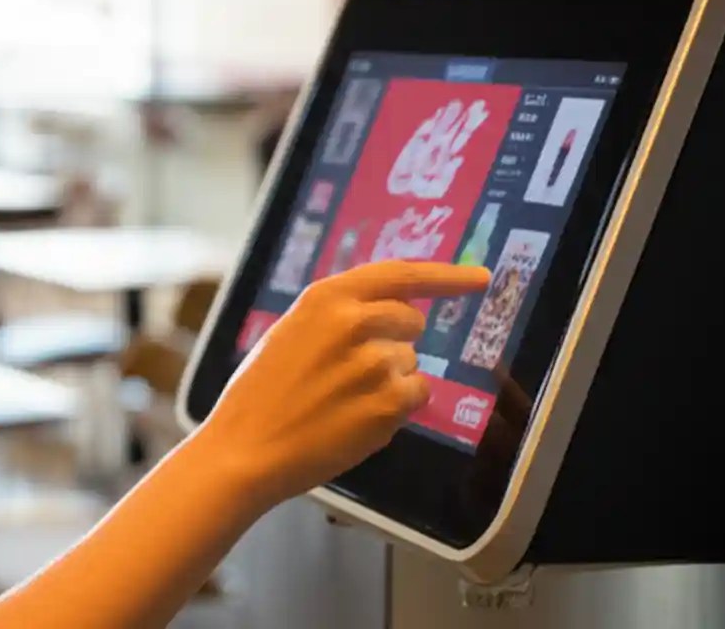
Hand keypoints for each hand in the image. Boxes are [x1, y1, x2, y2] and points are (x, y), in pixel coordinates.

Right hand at [194, 260, 490, 505]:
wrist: (244, 450)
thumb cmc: (260, 394)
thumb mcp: (291, 332)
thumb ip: (338, 315)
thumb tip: (394, 309)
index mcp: (326, 297)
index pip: (401, 274)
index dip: (447, 275)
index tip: (480, 277)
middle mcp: (355, 322)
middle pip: (412, 321)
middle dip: (396, 340)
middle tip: (355, 369)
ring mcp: (375, 363)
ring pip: (411, 362)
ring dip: (390, 379)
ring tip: (342, 400)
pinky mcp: (388, 404)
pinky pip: (416, 395)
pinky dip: (395, 408)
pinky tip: (356, 419)